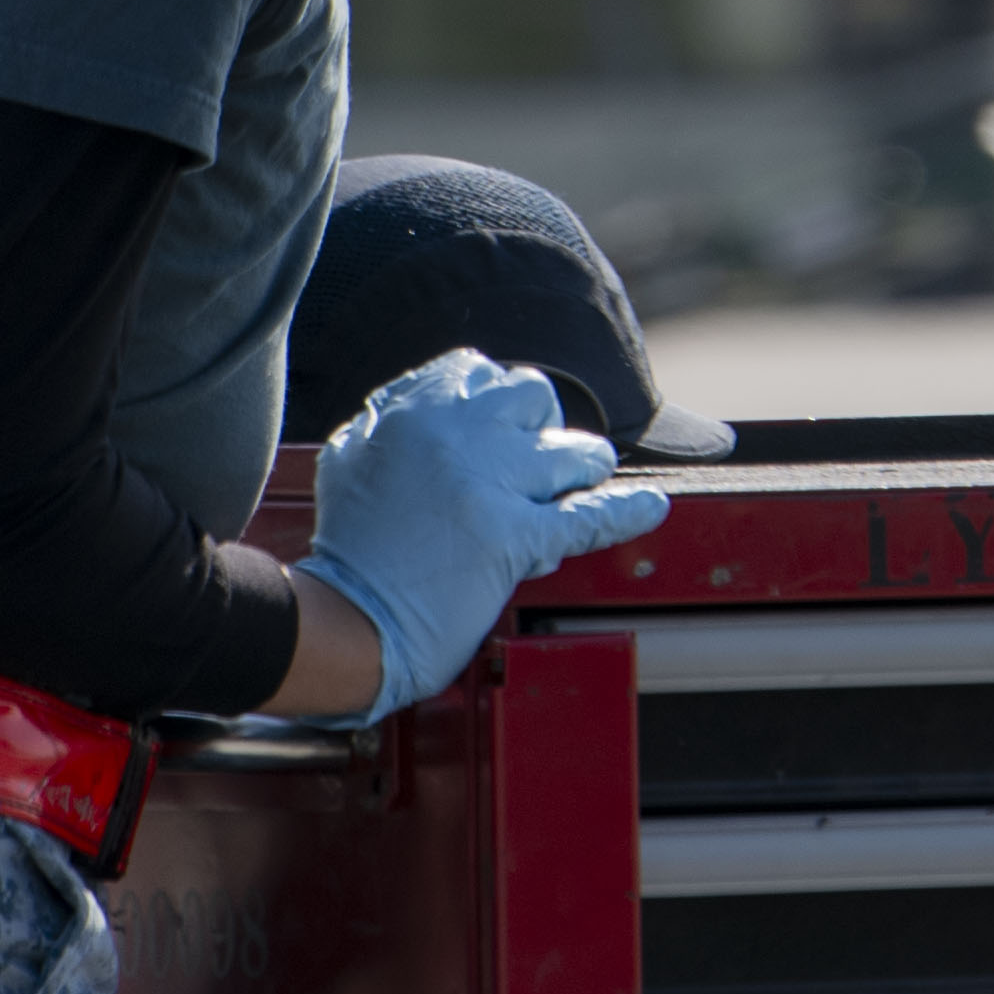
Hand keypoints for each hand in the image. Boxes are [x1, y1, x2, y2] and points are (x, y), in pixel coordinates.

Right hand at [291, 350, 668, 723]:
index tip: (505, 427)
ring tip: (584, 475)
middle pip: (532, 397)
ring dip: (583, 464)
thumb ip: (396, 422)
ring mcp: (485, 484)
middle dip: (543, 426)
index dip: (499, 403)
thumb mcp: (353, 458)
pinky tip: (651, 506)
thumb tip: (442, 403)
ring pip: (568, 451)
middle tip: (537, 460)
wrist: (342, 621)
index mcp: (409, 411)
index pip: (478, 372)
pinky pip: (587, 516)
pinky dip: (626, 511)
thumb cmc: (348, 551)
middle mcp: (451, 435)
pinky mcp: (510, 537)